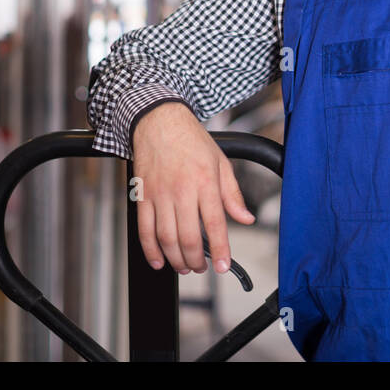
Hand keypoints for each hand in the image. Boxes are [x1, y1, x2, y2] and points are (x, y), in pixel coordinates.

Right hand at [131, 101, 255, 274]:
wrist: (159, 122)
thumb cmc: (192, 140)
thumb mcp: (221, 163)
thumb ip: (233, 195)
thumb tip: (245, 218)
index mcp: (205, 181)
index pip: (215, 224)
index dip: (220, 250)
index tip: (223, 266)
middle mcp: (182, 190)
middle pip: (188, 237)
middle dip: (196, 261)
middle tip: (202, 268)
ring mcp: (160, 194)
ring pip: (166, 238)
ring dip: (176, 259)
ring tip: (184, 266)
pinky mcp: (143, 196)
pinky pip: (144, 230)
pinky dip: (150, 250)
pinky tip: (159, 260)